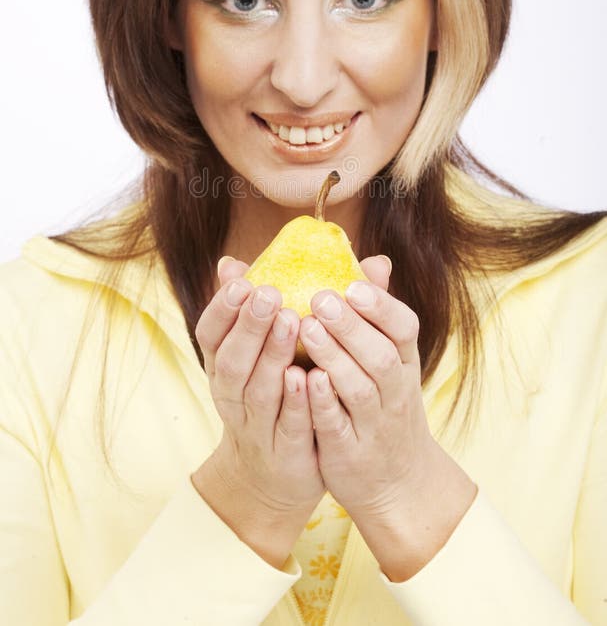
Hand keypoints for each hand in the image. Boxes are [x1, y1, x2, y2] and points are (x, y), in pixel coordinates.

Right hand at [194, 257, 323, 516]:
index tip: (240, 281)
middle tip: (270, 293)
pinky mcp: (285, 453)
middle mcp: (232, 396)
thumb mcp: (253, 354)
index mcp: (223, 368)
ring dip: (273, 355)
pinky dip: (296, 402)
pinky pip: (289, 426)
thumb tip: (232, 260)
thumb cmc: (270, 397)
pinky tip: (308, 376)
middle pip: (232, 361)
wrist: (275, 476)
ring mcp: (256, 428)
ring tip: (292, 321)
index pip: (210, 336)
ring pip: (259, 391)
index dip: (221, 310)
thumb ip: (250, 310)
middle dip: (249, 326)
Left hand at [297, 255, 436, 520]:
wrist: (398, 483)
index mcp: (403, 363)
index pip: (404, 328)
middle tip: (318, 299)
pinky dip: (323, 404)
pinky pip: (338, 427)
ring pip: (359, 389)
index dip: (381, 306)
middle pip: (381, 355)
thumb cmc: (385, 406)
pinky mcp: (350, 453)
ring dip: (334, 358)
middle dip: (351, 326)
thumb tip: (375, 261)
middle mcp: (394, 392)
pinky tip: (305, 381)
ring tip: (304, 330)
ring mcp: (374, 425)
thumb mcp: (390, 362)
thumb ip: (378, 315)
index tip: (351, 284)